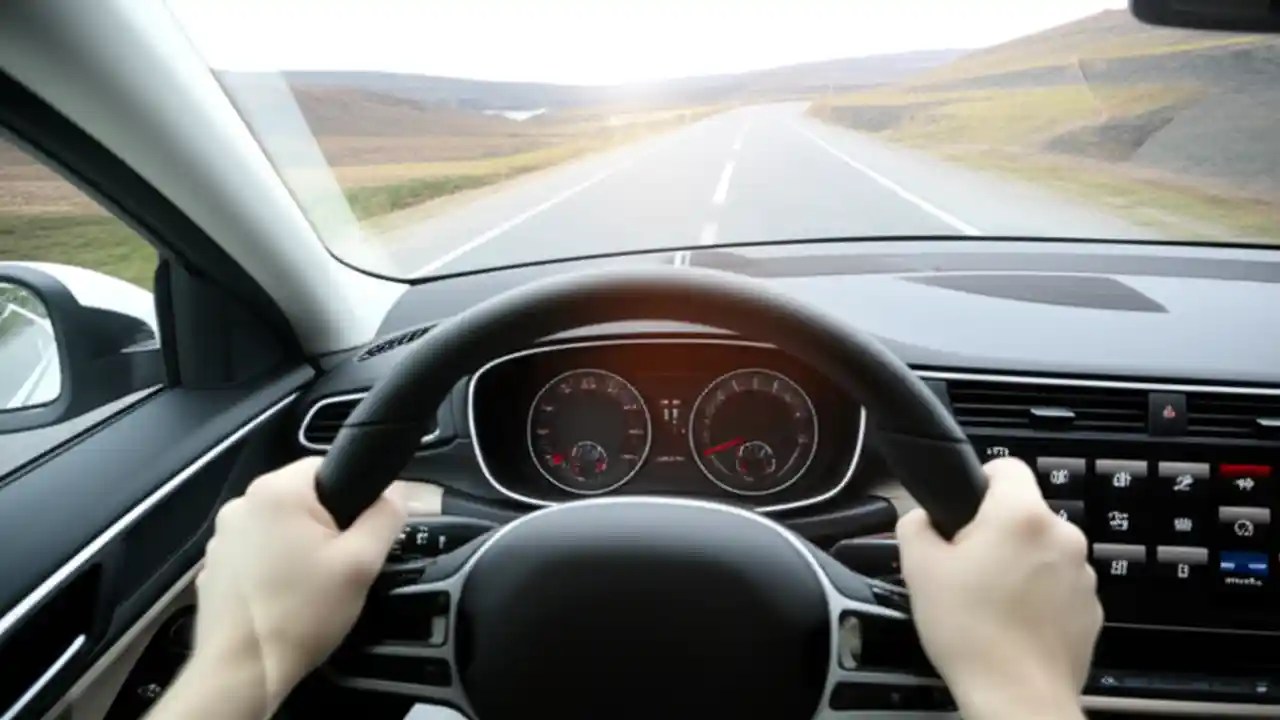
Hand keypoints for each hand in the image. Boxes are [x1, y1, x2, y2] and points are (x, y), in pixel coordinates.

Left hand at [191, 457, 405, 713]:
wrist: (243, 671)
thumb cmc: (301, 615)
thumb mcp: (361, 564)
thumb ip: (386, 517)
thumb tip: (398, 492)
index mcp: (277, 491)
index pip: (328, 466)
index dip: (354, 497)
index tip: (359, 533)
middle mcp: (242, 504)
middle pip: (303, 497)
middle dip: (326, 526)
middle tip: (340, 565)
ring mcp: (222, 536)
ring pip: (279, 526)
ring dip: (298, 546)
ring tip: (311, 586)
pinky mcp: (214, 565)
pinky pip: (257, 551)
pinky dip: (274, 567)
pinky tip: (285, 597)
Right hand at [897, 457, 1101, 719]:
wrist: (1016, 696)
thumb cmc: (967, 629)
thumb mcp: (919, 569)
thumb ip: (915, 526)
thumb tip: (923, 518)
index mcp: (1021, 515)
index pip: (1008, 466)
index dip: (981, 480)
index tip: (963, 510)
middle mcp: (1063, 535)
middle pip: (1025, 513)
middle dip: (997, 531)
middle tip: (965, 567)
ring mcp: (1084, 574)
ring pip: (1044, 551)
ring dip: (1021, 564)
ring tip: (990, 601)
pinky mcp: (1093, 609)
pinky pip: (1060, 587)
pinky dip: (1040, 597)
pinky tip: (1014, 624)